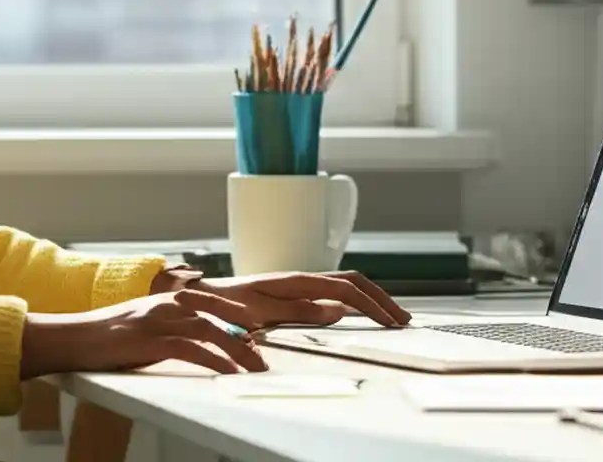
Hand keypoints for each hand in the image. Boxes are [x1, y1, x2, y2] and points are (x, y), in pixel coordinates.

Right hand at [20, 289, 268, 379]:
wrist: (74, 336)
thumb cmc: (108, 334)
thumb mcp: (144, 323)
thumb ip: (170, 326)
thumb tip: (198, 339)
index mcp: (167, 299)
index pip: (212, 301)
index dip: (236, 314)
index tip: (256, 328)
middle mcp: (168, 304)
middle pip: (218, 315)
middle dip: (245, 334)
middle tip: (263, 356)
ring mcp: (160, 320)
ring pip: (210, 331)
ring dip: (237, 350)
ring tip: (255, 367)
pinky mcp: (151, 340)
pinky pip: (191, 349)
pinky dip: (213, 361)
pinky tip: (227, 373)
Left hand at [194, 271, 411, 329]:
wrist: (200, 297)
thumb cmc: (225, 305)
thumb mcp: (260, 311)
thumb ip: (299, 309)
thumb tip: (339, 308)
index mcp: (297, 281)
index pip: (347, 289)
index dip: (372, 305)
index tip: (391, 323)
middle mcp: (302, 279)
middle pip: (353, 281)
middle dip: (381, 299)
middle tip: (402, 320)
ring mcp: (299, 285)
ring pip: (346, 285)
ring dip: (371, 299)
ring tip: (391, 316)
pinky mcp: (294, 294)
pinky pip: (333, 293)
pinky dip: (355, 302)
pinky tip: (360, 314)